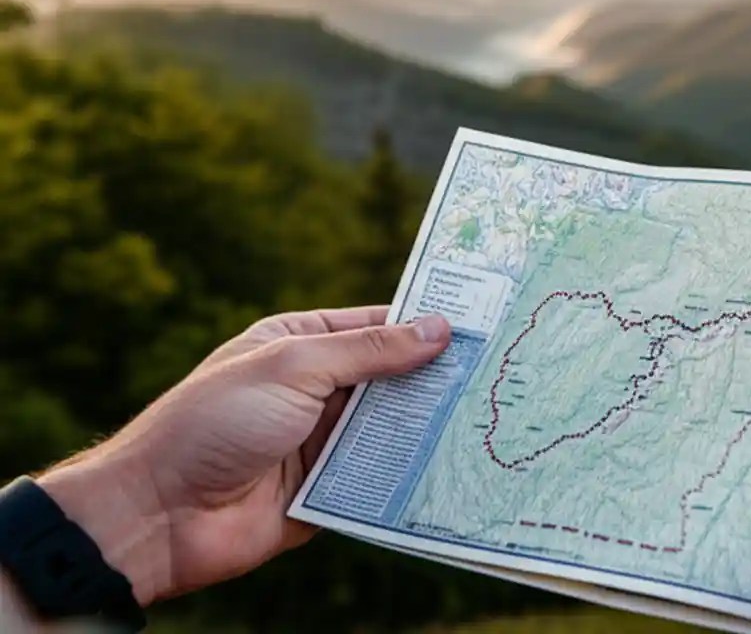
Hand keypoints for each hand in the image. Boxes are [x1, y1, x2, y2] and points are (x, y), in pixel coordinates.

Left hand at [35, 306, 450, 605]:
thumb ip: (370, 351)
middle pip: (392, 380)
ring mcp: (322, 442)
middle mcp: (316, 391)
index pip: (376, 327)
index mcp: (300, 345)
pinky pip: (380, 479)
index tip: (482, 326)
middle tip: (500, 374)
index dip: (425, 326)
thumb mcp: (295, 367)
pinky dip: (411, 475)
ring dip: (430, 428)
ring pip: (392, 430)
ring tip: (491, 419)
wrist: (160, 515)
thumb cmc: (214, 423)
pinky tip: (457, 468)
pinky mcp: (329, 491)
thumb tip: (439, 329)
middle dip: (437, 380)